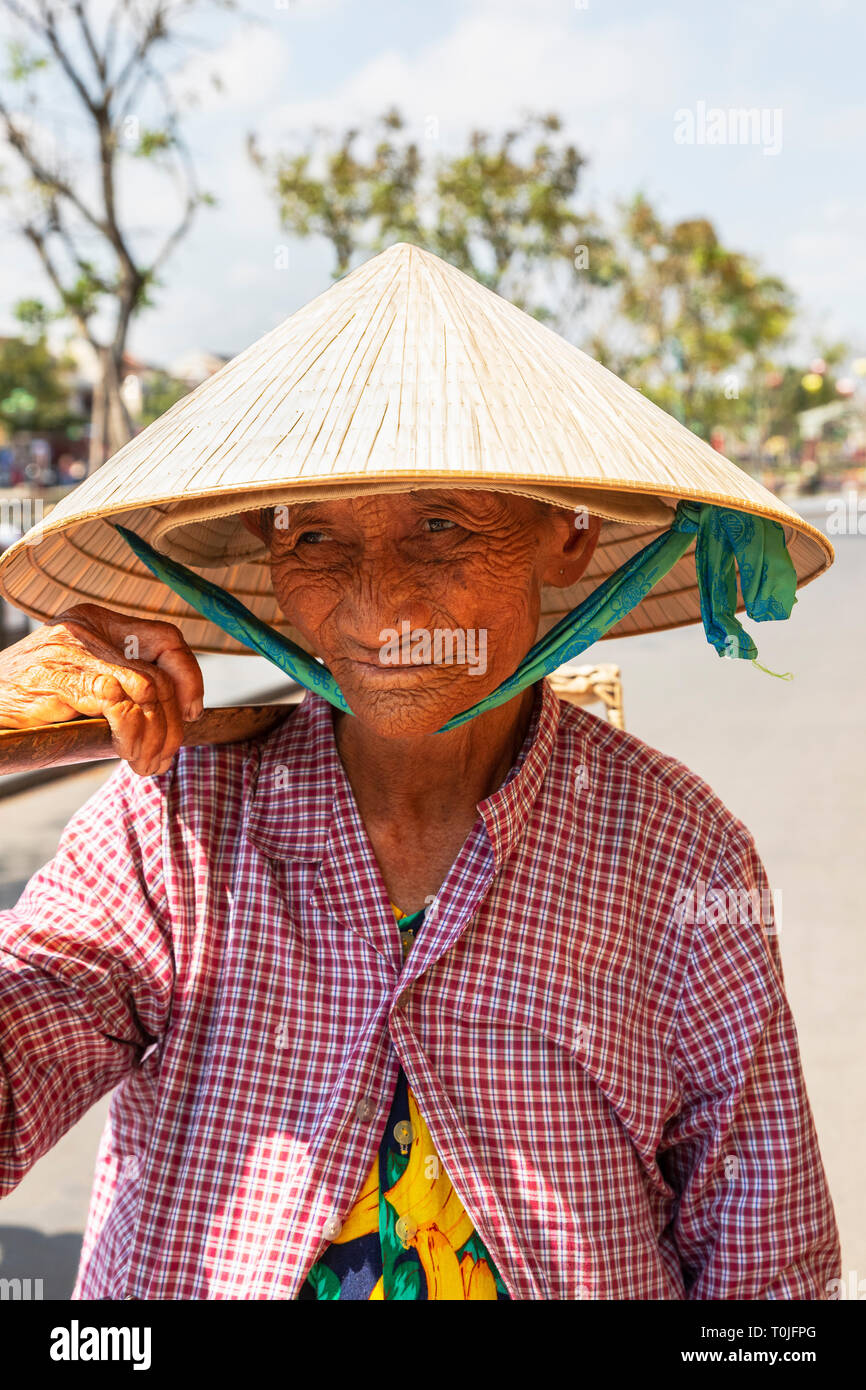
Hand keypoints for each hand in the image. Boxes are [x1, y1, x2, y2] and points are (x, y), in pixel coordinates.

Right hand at [0, 603, 203, 775]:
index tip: (192, 712)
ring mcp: (71, 652)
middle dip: (172, 722)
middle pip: (159, 672)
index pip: (166, 637)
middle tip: (166, 755)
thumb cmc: (30, 700)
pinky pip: (116, 702)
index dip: (189, 676)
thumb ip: (121, 681)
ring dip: (155, 735)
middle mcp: (86, 629)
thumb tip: (178, 712)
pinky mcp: (58, 679)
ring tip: (148, 763)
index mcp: (96, 622)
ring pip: (145, 690)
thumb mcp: (80, 678)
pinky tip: (125, 752)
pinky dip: (130, 732)